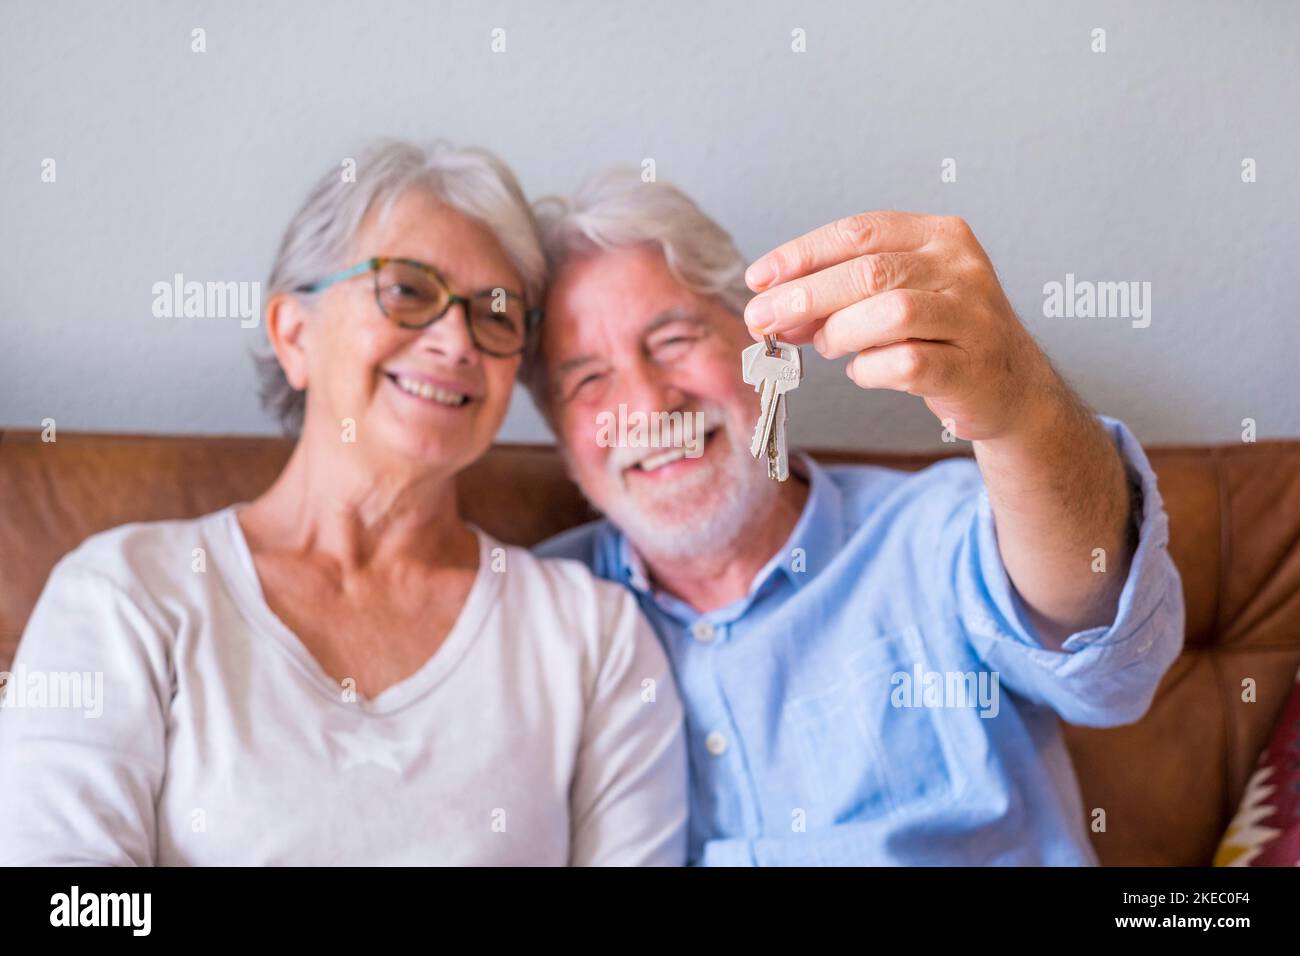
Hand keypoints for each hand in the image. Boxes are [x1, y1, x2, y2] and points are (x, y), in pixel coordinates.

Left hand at [743, 212, 1058, 441]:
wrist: (1010, 385)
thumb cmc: (941, 334)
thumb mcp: (896, 296)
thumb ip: (842, 294)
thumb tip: (774, 306)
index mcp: (938, 235)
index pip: (858, 231)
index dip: (800, 255)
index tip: (758, 279)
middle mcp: (960, 268)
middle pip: (867, 271)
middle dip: (803, 296)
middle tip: (763, 319)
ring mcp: (971, 317)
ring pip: (889, 313)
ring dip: (840, 333)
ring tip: (828, 345)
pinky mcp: (970, 366)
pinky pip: (904, 364)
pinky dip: (869, 371)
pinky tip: (863, 371)